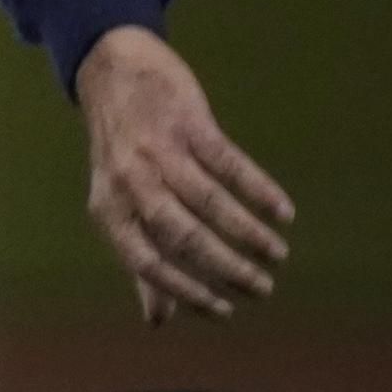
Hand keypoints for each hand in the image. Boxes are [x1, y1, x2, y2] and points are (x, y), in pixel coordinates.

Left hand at [76, 25, 294, 324]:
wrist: (111, 71)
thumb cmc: (121, 151)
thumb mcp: (116, 201)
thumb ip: (140, 258)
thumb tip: (158, 320)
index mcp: (108, 209)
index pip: (145, 261)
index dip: (185, 290)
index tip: (225, 312)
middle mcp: (129, 182)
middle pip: (180, 234)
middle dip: (224, 267)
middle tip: (262, 289)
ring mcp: (159, 150)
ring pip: (208, 201)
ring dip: (247, 232)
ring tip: (277, 255)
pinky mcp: (188, 122)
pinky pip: (228, 162)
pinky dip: (258, 189)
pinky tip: (283, 212)